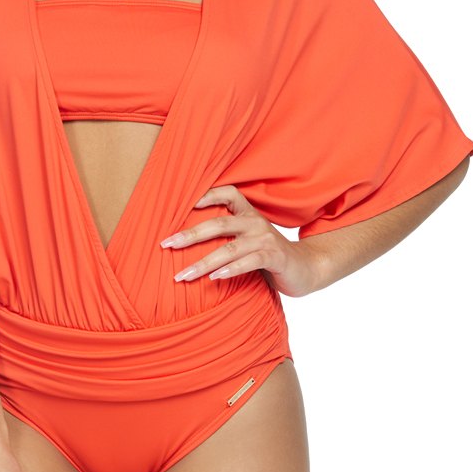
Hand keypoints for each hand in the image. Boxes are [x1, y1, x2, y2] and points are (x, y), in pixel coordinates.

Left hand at [160, 184, 322, 297]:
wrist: (305, 268)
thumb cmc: (267, 254)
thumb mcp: (247, 240)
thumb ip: (225, 236)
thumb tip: (184, 240)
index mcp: (247, 214)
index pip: (227, 193)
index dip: (206, 194)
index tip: (181, 203)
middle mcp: (255, 222)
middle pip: (218, 224)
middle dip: (190, 235)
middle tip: (167, 244)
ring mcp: (266, 239)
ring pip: (229, 248)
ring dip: (203, 263)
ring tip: (183, 275)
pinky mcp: (275, 257)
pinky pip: (249, 262)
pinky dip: (230, 270)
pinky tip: (214, 278)